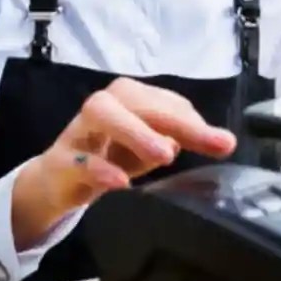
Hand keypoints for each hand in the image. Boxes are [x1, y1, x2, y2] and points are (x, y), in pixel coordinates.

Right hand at [12, 78, 235, 248]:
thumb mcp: (149, 147)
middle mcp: (104, 105)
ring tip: (164, 155)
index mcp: (129, 99)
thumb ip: (182, 140)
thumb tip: (223, 140)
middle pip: (136, 101)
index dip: (194, 121)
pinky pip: (78, 160)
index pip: (166, 102)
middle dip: (173, 120)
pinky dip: (100, 169)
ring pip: (102, 114)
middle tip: (204, 143)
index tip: (222, 143)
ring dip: (135, 131)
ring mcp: (78, 131)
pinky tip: (121, 181)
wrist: (57, 180)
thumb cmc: (110, 156)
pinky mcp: (59, 161)